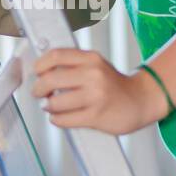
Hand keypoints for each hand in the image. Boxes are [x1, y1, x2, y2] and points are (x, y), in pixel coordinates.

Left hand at [30, 48, 169, 133]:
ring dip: (47, 106)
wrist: (140, 101)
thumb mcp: (96, 65)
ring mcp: (95, 96)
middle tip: (38, 92)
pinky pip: (64, 119)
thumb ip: (72, 64)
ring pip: (55, 102)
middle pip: (50, 79)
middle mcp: (94, 75)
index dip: (39, 65)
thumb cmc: (113, 85)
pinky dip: (56, 119)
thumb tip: (41, 70)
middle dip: (38, 88)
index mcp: (91, 59)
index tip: (36, 72)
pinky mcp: (96, 116)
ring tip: (50, 106)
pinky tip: (59, 117)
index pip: (55, 56)